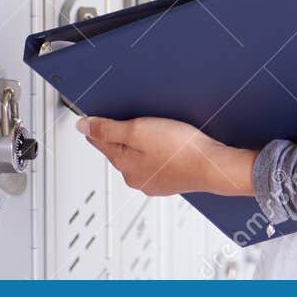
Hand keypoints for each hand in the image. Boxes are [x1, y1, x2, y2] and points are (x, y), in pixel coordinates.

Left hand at [78, 115, 255, 196]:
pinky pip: (158, 163)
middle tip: (137, 118)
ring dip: (144, 144)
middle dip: (124, 133)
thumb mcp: (138, 130)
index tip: (101, 114)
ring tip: (158, 129)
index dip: (99, 124)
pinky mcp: (171, 181)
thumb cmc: (181, 149)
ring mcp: (154, 182)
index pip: (99, 142)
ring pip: (140, 157)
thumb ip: (108, 129)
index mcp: (123, 165)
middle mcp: (135, 178)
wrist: (214, 166)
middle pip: (119, 149)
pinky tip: (172, 145)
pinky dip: (160, 153)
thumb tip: (82, 127)